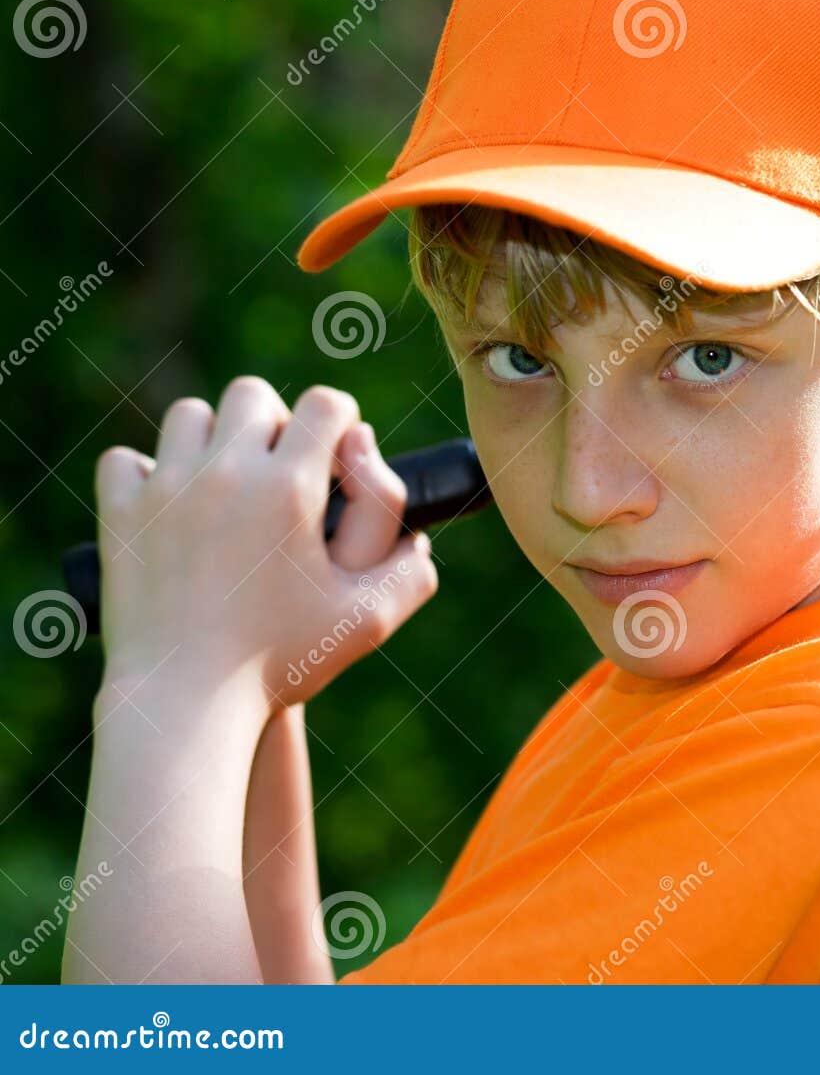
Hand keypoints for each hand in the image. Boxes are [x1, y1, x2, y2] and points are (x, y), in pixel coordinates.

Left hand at [93, 376, 437, 713]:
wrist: (184, 702)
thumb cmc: (281, 662)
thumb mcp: (367, 622)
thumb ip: (413, 575)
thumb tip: (422, 538)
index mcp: (291, 488)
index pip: (326, 403)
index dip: (339, 422)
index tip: (334, 456)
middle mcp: (227, 473)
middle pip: (254, 394)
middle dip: (274, 423)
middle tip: (280, 472)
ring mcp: (167, 488)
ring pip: (190, 416)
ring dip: (213, 440)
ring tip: (226, 486)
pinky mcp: (121, 513)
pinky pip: (127, 459)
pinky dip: (146, 473)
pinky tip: (169, 507)